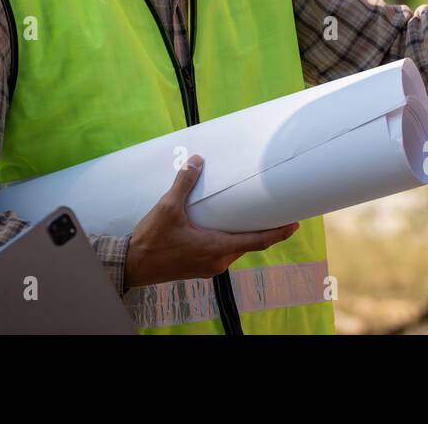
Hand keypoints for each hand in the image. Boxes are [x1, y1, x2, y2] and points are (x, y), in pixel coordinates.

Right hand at [123, 155, 299, 288]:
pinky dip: (228, 239)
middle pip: (248, 245)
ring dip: (243, 234)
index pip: (257, 241)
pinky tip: (222, 227)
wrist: (133, 265)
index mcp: (216, 247)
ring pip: (235, 249)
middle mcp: (217, 261)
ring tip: (249, 215)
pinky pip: (222, 252)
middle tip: (273, 212)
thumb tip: (196, 160)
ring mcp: (209, 267)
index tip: (295, 224)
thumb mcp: (167, 207)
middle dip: (262, 229)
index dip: (278, 232)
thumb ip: (184, 183)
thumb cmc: (152, 240)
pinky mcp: (199, 267)